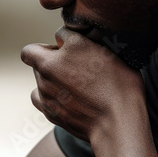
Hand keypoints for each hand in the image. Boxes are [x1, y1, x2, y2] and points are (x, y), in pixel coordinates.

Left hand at [21, 27, 144, 140]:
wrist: (117, 122)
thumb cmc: (120, 86)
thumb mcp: (108, 51)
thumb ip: (82, 41)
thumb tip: (67, 39)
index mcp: (69, 47)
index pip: (58, 34)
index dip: (63, 41)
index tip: (73, 49)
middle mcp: (50, 67)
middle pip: (40, 57)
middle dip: (52, 58)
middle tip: (74, 67)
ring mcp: (45, 90)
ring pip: (38, 77)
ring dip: (49, 77)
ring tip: (73, 86)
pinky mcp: (48, 109)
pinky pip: (38, 96)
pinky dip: (47, 95)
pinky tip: (64, 98)